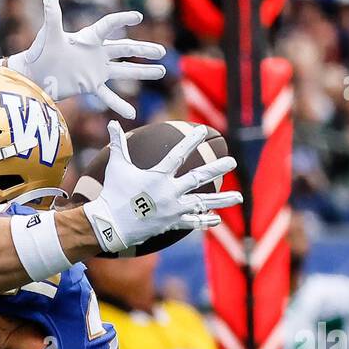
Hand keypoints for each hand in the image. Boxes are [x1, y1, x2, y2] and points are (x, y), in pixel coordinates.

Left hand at [6, 0, 165, 118]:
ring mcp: (96, 70)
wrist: (35, 74)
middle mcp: (96, 53)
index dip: (122, 21)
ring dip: (142, 72)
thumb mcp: (49, 34)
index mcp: (89, 38)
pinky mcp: (90, 85)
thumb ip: (52, 17)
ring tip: (161, 71)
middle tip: (161, 52)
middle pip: (125, 49)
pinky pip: (108, 96)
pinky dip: (119, 105)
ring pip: (124, 71)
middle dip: (144, 51)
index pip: (109, 26)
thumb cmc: (41, 51)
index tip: (137, 17)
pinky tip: (132, 113)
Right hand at [83, 121, 241, 253]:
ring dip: (222, 200)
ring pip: (202, 204)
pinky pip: (192, 222)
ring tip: (239, 198)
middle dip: (217, 169)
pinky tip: (217, 219)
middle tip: (232, 162)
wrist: (110, 225)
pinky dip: (205, 221)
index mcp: (157, 176)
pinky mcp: (170, 224)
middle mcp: (169, 192)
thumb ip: (118, 144)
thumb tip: (112, 122)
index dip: (191, 141)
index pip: (179, 154)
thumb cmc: (111, 194)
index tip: (204, 131)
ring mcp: (172, 209)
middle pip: (198, 178)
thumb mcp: (116, 166)